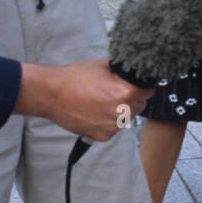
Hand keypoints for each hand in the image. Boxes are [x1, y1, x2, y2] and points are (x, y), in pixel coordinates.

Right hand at [21, 59, 152, 141]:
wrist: (52, 94)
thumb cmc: (74, 79)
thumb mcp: (103, 66)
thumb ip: (123, 71)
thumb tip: (133, 72)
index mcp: (125, 92)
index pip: (149, 92)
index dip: (143, 87)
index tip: (138, 86)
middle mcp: (122, 112)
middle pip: (140, 106)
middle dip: (132, 99)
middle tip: (114, 91)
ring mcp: (112, 126)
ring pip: (126, 118)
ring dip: (120, 111)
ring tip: (101, 101)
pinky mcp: (103, 136)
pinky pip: (113, 128)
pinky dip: (108, 121)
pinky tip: (95, 111)